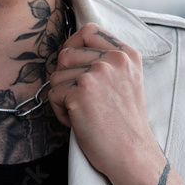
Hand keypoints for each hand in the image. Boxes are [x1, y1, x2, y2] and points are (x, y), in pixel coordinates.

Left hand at [48, 24, 162, 180]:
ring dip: (62, 97)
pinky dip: (60, 112)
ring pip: (56, 75)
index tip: (73, 63)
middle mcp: (113, 59)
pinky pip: (52, 95)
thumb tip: (72, 51)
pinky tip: (79, 122)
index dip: (74, 44)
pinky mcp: (80, 92)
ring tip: (84, 112)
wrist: (132, 153)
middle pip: (66, 53)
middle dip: (66, 77)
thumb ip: (108, 61)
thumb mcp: (128, 80)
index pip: (89, 30)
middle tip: (82, 99)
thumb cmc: (126, 124)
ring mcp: (96, 74)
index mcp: (127, 54)